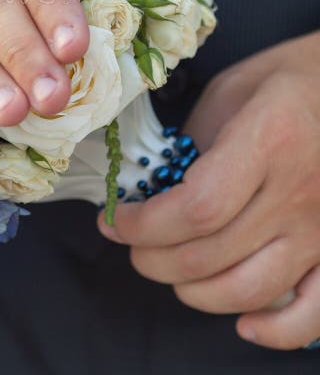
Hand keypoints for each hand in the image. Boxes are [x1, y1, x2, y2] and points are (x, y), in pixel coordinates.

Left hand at [98, 32, 319, 349]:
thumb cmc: (281, 83)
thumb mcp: (226, 96)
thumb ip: (192, 147)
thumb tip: (149, 194)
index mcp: (268, 141)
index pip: (197, 209)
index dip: (145, 226)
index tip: (115, 220)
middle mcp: (299, 191)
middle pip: (212, 254)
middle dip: (152, 258)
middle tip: (130, 243)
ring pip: (250, 289)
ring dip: (193, 291)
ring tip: (166, 268)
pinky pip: (313, 312)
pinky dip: (276, 331)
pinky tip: (242, 322)